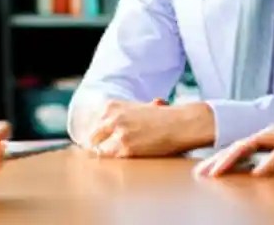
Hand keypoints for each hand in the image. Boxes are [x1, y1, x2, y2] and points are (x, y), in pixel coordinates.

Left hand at [86, 99, 212, 157]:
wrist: (182, 123)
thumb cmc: (164, 118)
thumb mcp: (137, 109)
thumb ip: (121, 117)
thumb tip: (106, 130)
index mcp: (112, 106)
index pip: (91, 125)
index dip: (95, 138)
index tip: (98, 146)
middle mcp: (111, 117)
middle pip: (91, 138)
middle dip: (96, 148)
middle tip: (102, 158)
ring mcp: (118, 132)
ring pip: (97, 150)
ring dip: (103, 157)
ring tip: (110, 164)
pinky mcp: (126, 148)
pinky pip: (109, 159)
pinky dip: (111, 164)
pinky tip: (118, 167)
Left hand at [192, 125, 273, 177]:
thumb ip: (266, 160)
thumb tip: (250, 172)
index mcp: (264, 138)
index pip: (236, 148)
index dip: (217, 159)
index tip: (201, 171)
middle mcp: (268, 136)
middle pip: (236, 146)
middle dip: (217, 160)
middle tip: (200, 174)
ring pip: (250, 147)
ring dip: (232, 160)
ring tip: (217, 172)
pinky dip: (267, 165)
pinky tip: (256, 174)